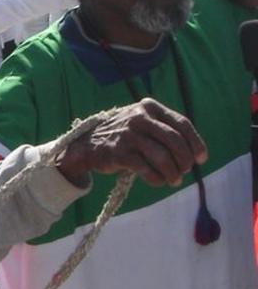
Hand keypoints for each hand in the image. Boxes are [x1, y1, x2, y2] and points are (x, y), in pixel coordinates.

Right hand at [56, 98, 207, 187]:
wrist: (86, 144)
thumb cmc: (123, 136)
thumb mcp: (142, 122)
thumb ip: (164, 130)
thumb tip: (193, 153)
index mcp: (149, 107)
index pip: (182, 123)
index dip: (195, 142)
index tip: (201, 158)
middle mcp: (139, 118)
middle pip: (174, 140)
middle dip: (185, 159)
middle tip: (186, 170)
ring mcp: (128, 135)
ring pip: (162, 156)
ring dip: (172, 172)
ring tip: (175, 180)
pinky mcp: (119, 153)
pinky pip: (145, 168)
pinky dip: (156, 178)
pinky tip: (159, 181)